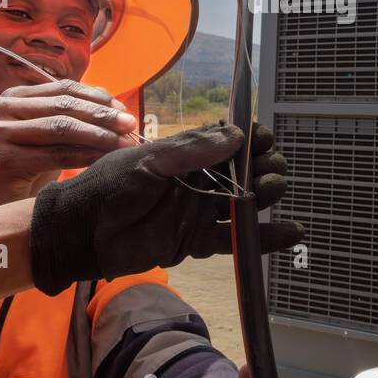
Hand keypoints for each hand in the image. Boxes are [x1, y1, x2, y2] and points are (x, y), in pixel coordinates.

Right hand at [0, 79, 136, 216]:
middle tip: (131, 125)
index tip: (124, 111)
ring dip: (99, 135)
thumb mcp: (42, 140)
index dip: (97, 97)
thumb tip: (117, 112)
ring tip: (125, 143)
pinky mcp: (2, 160)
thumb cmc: (18, 173)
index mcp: (12, 97)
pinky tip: (105, 160)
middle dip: (103, 115)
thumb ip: (68, 122)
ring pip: (61, 127)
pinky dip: (85, 155)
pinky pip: (55, 154)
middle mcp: (1, 108)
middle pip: (64, 105)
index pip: (63, 89)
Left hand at [28, 123, 303, 292]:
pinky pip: (237, 239)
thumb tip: (236, 135)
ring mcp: (202, 212)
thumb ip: (191, 150)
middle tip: (267, 170)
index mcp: (189, 155)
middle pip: (246, 172)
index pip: (231, 143)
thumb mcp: (149, 160)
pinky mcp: (199, 242)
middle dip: (264, 166)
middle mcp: (201, 181)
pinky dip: (265, 237)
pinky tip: (293, 231)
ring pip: (246, 203)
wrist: (84, 231)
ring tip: (272, 190)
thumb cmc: (111, 186)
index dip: (252, 139)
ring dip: (267, 194)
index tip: (263, 139)